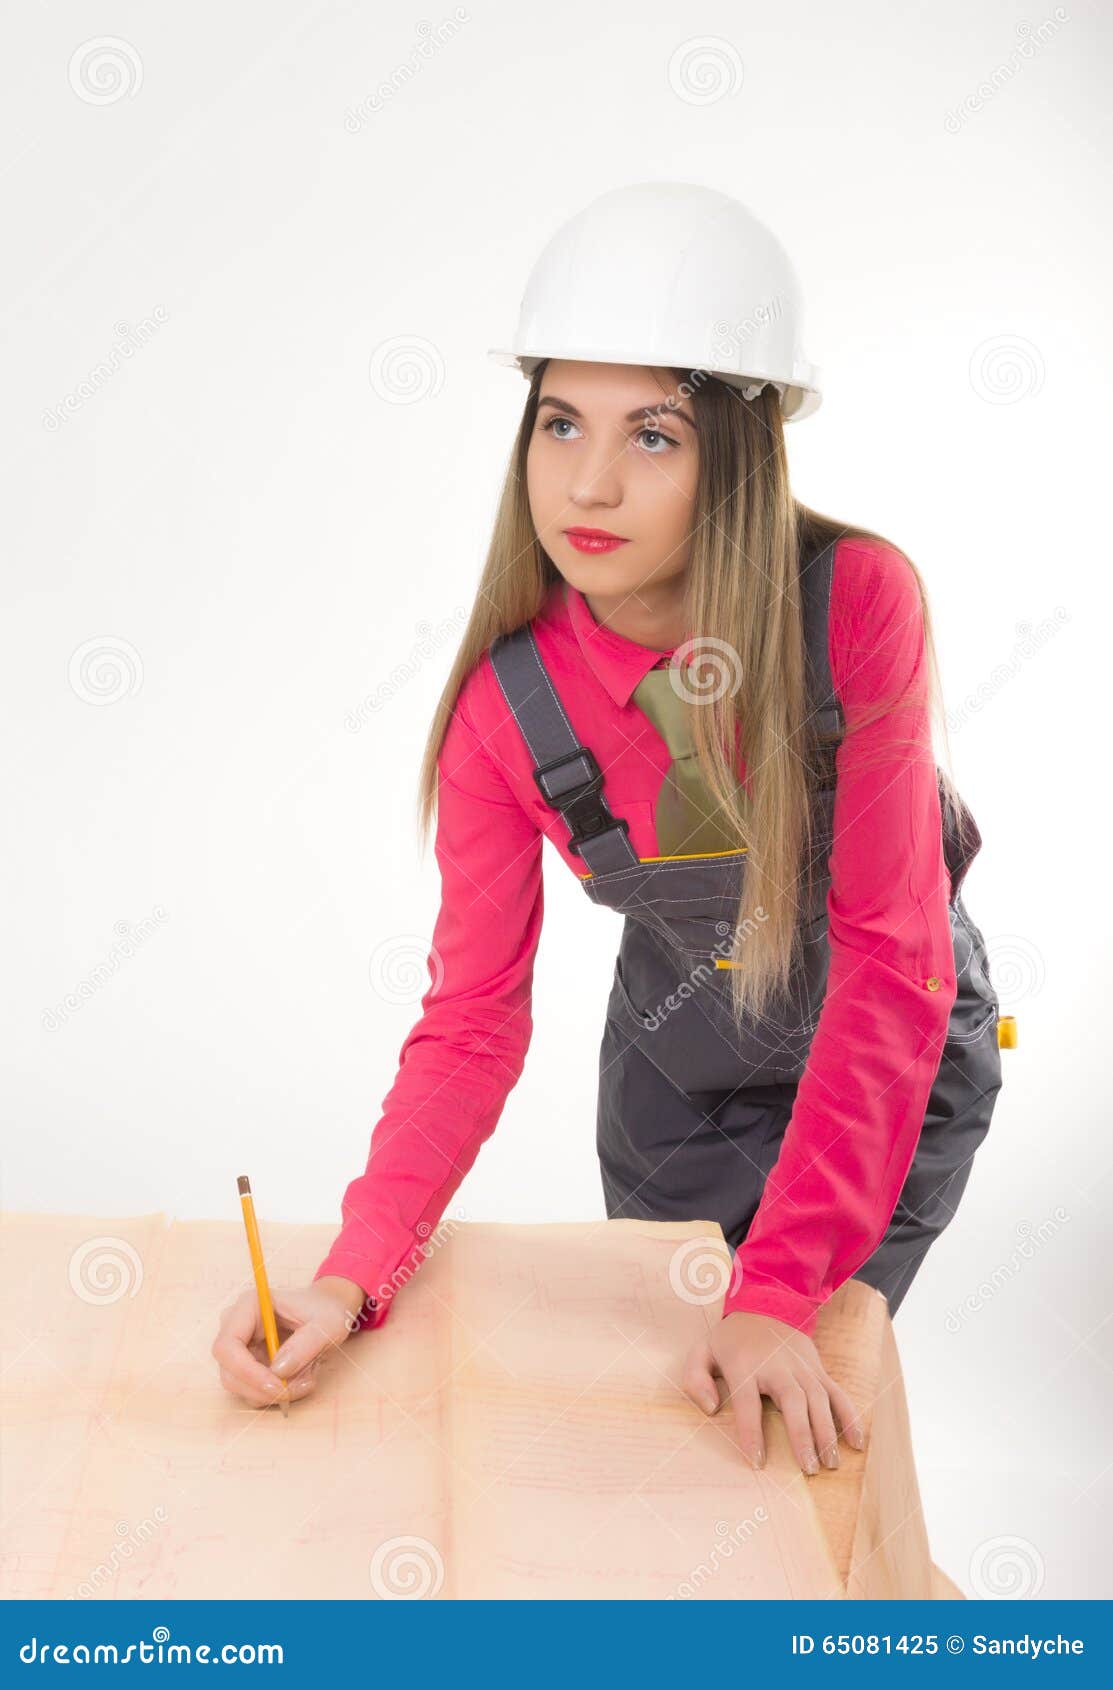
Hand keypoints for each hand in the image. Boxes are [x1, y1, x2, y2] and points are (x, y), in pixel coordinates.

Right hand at [211, 1276, 369, 1407]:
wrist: (328, 1310)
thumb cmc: (326, 1310)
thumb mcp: (326, 1324)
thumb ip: (305, 1345)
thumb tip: (278, 1370)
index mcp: (249, 1305)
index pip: (227, 1346)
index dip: (247, 1372)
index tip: (277, 1386)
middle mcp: (236, 1326)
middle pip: (230, 1372)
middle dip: (263, 1389)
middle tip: (297, 1390)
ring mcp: (240, 1347)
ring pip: (241, 1386)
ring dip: (273, 1393)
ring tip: (307, 1380)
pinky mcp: (248, 1364)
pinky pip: (254, 1390)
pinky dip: (277, 1393)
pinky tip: (301, 1379)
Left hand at [682, 1310, 866, 1473]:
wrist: (765, 1304)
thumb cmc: (730, 1340)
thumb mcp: (702, 1351)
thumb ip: (696, 1379)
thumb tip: (711, 1410)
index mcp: (745, 1365)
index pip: (747, 1403)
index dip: (752, 1432)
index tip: (758, 1462)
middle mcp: (777, 1365)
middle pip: (793, 1400)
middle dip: (802, 1435)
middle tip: (809, 1469)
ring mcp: (802, 1366)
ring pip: (819, 1398)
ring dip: (828, 1431)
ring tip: (830, 1463)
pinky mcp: (818, 1368)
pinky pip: (837, 1392)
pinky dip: (850, 1416)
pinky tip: (856, 1441)